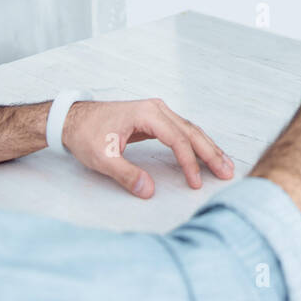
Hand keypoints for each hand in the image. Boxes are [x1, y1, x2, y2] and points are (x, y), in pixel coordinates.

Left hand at [60, 98, 234, 198]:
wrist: (72, 119)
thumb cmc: (85, 134)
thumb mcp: (102, 158)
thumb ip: (126, 175)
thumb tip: (149, 191)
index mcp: (147, 114)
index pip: (177, 139)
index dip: (188, 162)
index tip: (195, 181)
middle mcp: (156, 109)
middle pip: (192, 131)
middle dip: (211, 153)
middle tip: (227, 171)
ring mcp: (157, 113)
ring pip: (190, 130)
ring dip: (208, 148)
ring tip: (224, 165)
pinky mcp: (155, 120)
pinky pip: (182, 132)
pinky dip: (195, 144)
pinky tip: (205, 155)